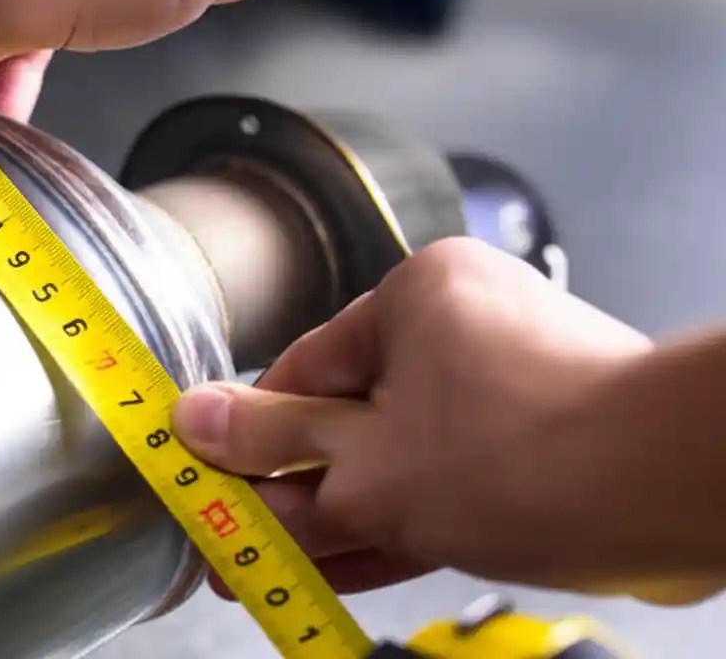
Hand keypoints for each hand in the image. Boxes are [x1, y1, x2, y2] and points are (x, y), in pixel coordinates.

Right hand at [172, 237, 721, 603]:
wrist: (673, 491)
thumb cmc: (529, 452)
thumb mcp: (369, 462)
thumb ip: (278, 446)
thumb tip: (196, 421)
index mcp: (416, 297)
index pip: (303, 371)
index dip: (246, 436)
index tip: (206, 479)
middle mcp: (461, 331)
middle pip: (349, 419)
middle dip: (291, 491)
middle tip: (237, 543)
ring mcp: (504, 392)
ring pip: (395, 459)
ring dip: (337, 520)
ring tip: (274, 572)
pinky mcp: (534, 448)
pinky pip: (442, 482)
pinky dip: (396, 524)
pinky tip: (339, 571)